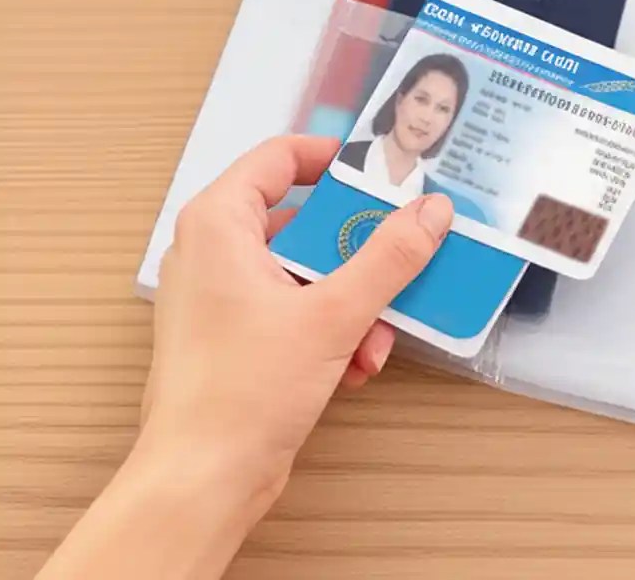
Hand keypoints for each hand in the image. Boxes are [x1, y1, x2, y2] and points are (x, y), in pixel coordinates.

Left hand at [38, 136, 453, 578]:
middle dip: (360, 253)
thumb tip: (431, 211)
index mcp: (219, 224)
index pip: (279, 158)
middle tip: (403, 260)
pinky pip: (297, 311)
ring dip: (354, 303)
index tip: (385, 174)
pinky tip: (354, 366)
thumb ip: (389, 257)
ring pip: (307, 273)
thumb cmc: (245, 389)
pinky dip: (332, 331)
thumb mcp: (334, 314)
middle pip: (304, 221)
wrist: (203, 477)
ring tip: (375, 339)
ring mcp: (223, 297)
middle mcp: (214, 252)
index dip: (335, 159)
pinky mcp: (237, 338)